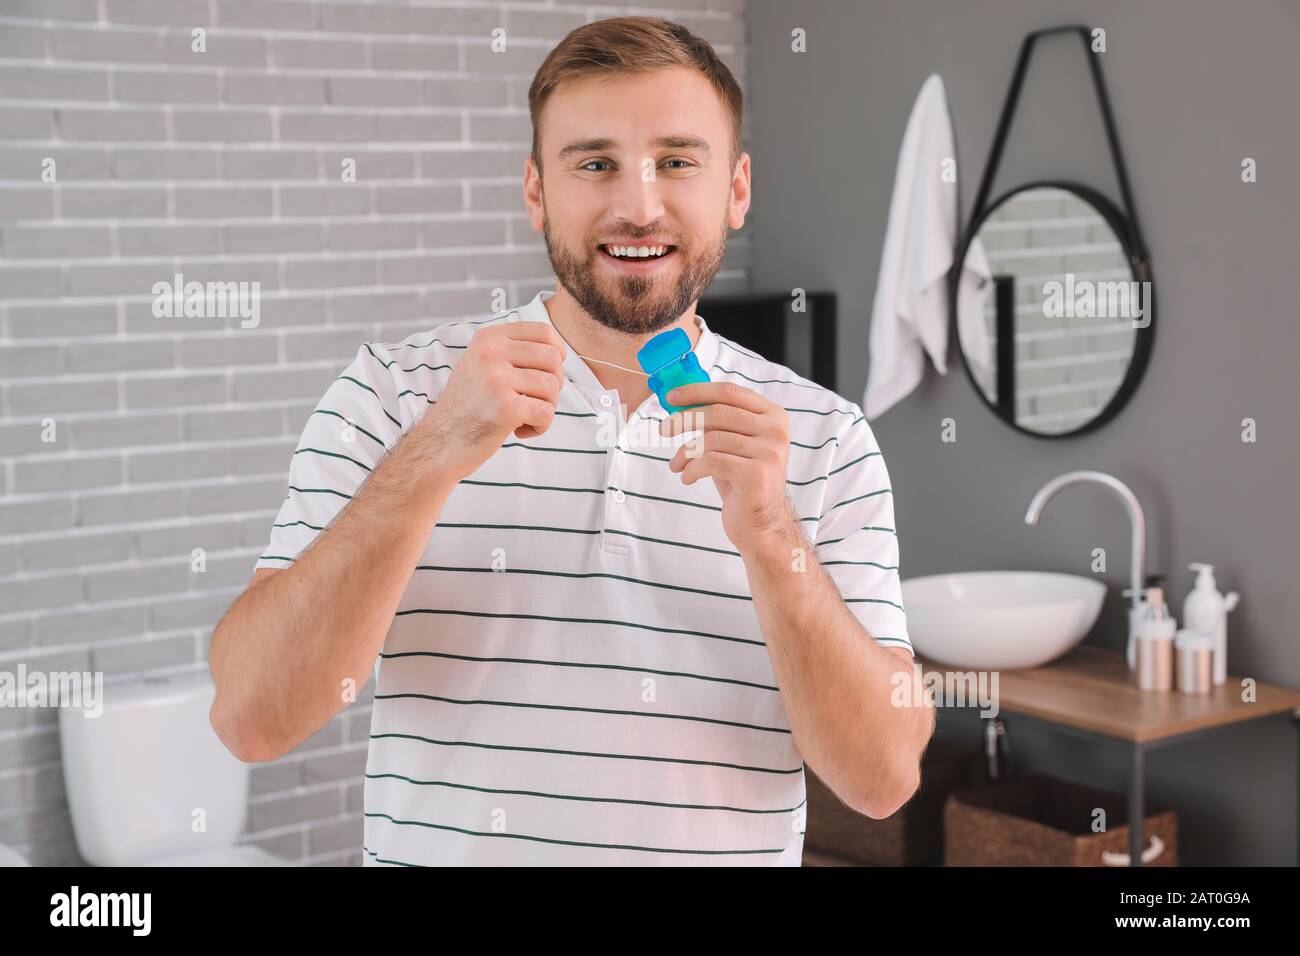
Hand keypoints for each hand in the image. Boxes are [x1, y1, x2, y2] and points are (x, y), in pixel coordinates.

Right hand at [421, 322, 566, 481]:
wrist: (439, 442)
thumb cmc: (468, 407)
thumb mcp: (480, 364)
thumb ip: (511, 351)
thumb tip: (556, 349)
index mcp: (488, 339)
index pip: (543, 331)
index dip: (557, 352)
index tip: (550, 371)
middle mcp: (491, 353)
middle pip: (552, 358)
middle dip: (554, 383)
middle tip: (536, 400)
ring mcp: (497, 379)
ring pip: (552, 387)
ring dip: (546, 407)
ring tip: (525, 417)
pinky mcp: (506, 408)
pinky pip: (546, 413)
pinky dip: (540, 426)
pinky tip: (520, 431)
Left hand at [658, 381, 794, 552]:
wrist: (760, 524)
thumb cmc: (741, 481)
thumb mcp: (732, 444)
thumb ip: (717, 421)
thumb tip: (680, 401)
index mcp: (773, 416)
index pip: (730, 392)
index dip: (697, 391)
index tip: (671, 397)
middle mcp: (776, 431)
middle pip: (718, 412)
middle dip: (684, 419)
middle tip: (664, 429)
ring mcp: (769, 453)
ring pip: (711, 439)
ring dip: (685, 452)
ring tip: (677, 464)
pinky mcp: (756, 475)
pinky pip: (711, 462)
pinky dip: (692, 468)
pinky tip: (687, 477)